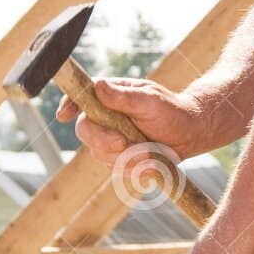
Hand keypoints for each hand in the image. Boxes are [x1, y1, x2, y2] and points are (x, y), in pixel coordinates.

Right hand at [56, 77, 205, 165]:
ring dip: (124, 157)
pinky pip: (115, 168)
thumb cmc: (171, 110)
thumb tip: (99, 86)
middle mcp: (104, 117)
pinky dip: (133, 168)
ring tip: (149, 153)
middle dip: (102, 140)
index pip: (80, 98)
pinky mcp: (118, 157)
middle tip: (122, 143)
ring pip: (100, 154)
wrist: (189, 133)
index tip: (64, 115)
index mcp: (108, 96)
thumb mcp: (150, 100)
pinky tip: (149, 161)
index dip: (68, 105)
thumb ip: (124, 97)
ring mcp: (109, 138)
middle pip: (84, 131)